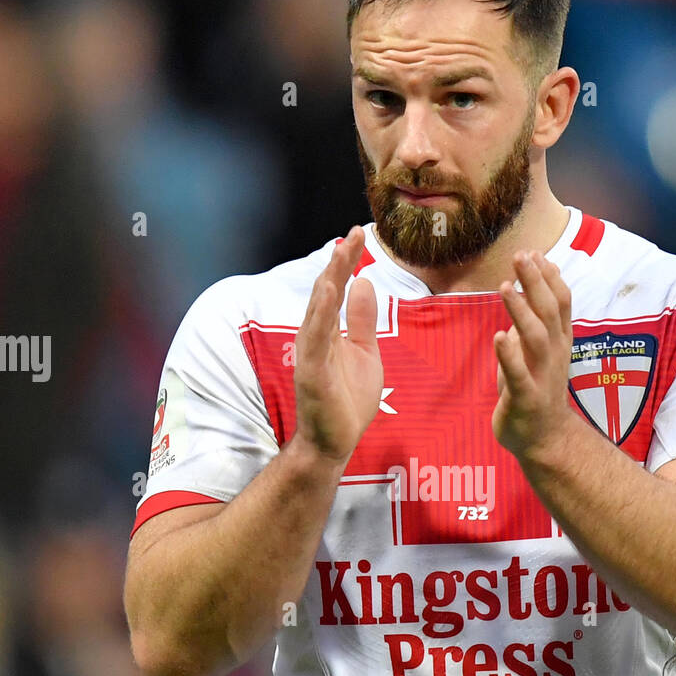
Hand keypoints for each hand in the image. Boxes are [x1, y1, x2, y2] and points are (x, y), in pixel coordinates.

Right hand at [293, 226, 382, 463]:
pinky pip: (315, 341)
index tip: (358, 234)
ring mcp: (311, 354)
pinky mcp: (311, 373)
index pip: (336, 289)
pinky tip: (326, 295)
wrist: (335, 441)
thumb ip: (362, 320)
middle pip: (325, 293)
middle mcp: (317, 337)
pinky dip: (320, 316)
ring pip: (318, 312)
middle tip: (351, 234)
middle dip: (338, 263)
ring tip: (338, 255)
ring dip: (327, 283)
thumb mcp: (365, 352)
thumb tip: (364, 282)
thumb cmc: (348, 399)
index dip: (346, 261)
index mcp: (330, 331)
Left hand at [492, 250, 575, 462]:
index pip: (561, 302)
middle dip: (536, 282)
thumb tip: (532, 280)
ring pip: (537, 337)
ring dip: (521, 310)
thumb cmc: (537, 388)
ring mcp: (542, 376)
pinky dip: (509, 355)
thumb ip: (536, 318)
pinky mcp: (526, 398)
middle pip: (550, 311)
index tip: (535, 252)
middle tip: (521, 255)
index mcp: (559, 341)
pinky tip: (498, 336)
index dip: (549, 276)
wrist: (545, 438)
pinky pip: (519, 375)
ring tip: (506, 287)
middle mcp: (555, 354)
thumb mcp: (538, 350)